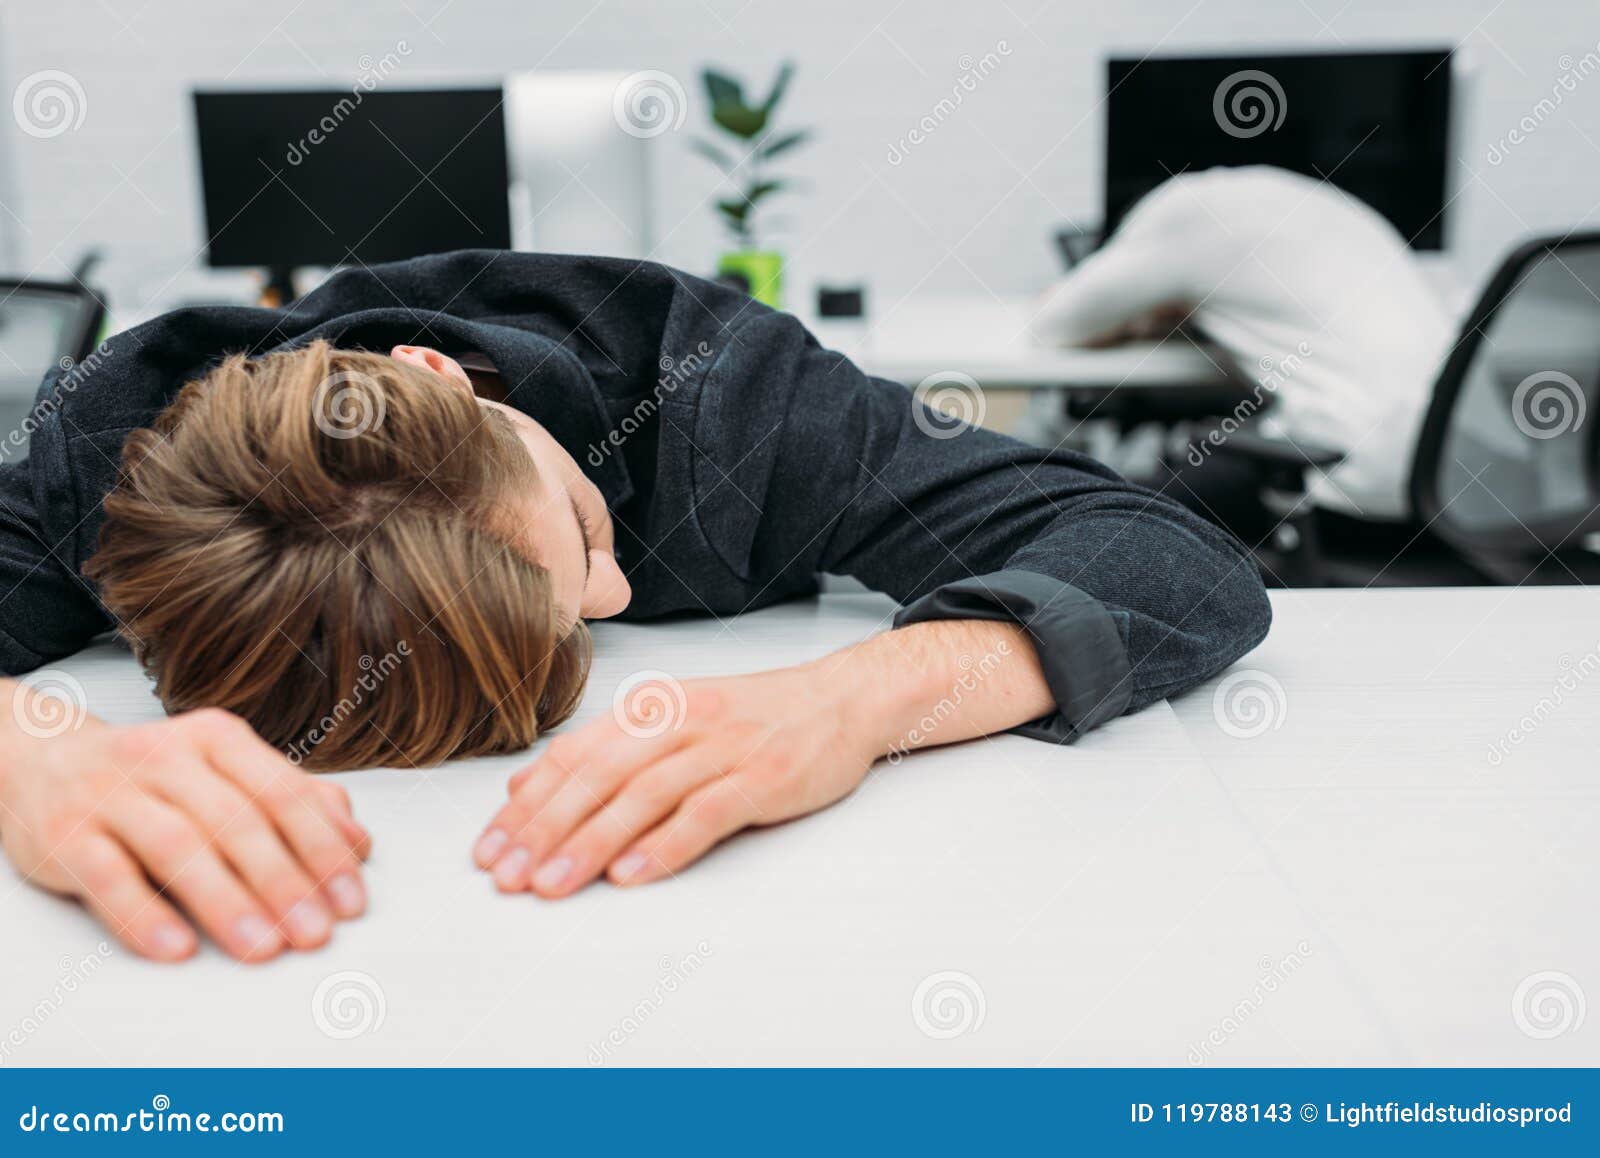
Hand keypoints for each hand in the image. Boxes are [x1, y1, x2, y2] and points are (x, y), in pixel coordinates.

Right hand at [0, 707, 371, 961]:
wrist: (40, 761)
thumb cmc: (153, 777)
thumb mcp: (224, 772)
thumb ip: (293, 801)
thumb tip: (358, 843)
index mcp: (217, 738)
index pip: (283, 794)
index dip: (322, 850)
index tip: (351, 901)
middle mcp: (166, 757)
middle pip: (237, 822)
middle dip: (285, 882)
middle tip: (316, 932)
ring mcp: (110, 793)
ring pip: (179, 846)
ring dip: (227, 902)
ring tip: (265, 947)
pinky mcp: (63, 834)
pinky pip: (107, 877)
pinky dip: (145, 916)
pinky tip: (180, 948)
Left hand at [473, 663, 883, 896]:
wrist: (843, 698)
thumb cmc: (755, 719)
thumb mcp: (673, 721)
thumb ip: (603, 753)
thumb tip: (525, 787)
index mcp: (651, 708)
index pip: (573, 756)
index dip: (526, 805)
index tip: (489, 848)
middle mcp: (680, 722)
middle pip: (598, 777)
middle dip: (544, 829)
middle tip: (505, 875)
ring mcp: (723, 749)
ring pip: (643, 796)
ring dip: (590, 844)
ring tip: (551, 885)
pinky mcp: (764, 778)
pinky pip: (706, 813)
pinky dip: (665, 846)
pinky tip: (631, 875)